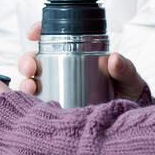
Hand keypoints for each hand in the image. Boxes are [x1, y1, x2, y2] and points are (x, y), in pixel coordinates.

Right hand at [16, 21, 147, 102]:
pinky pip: (36, 104)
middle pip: (36, 60)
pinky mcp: (55, 108)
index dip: (39, 31)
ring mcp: (58, 90)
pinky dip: (29, 103)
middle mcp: (63, 70)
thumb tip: (114, 59)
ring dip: (25, 81)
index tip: (33, 33)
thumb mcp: (128, 78)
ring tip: (31, 87)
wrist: (128, 122)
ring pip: (32, 81)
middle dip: (27, 60)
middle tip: (31, 68)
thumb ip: (124, 68)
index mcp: (78, 54)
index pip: (53, 38)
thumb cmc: (128, 93)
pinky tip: (31, 104)